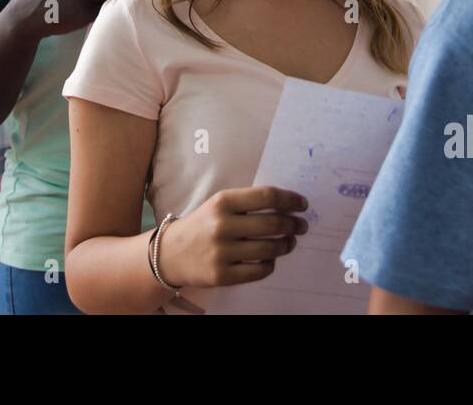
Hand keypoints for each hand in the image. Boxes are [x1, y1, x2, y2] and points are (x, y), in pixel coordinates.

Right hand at [155, 186, 308, 288]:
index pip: (267, 197)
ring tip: (290, 242)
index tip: (302, 204)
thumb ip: (248, 203)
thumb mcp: (219, 205)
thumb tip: (288, 207)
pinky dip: (271, 264)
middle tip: (301, 226)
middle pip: (273, 224)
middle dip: (294, 225)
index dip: (290, 200)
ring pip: (270, 249)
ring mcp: (222, 252)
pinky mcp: (222, 275)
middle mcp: (222, 225)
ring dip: (286, 245)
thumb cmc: (202, 225)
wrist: (170, 253)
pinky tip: (271, 259)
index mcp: (223, 201)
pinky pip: (259, 271)